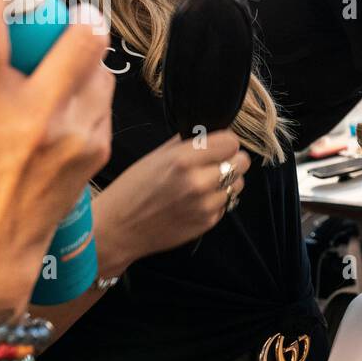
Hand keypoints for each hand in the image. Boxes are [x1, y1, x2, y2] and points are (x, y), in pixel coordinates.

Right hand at [0, 0, 113, 313]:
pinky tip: (66, 108)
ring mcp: (71, 134)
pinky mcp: (97, 149)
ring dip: (83, 57)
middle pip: (80, 38)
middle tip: (70, 16)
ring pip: (99, 66)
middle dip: (78, 18)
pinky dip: (87, 92)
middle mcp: (30, 115)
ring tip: (62, 73)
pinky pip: (103, 98)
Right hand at [93, 131, 249, 272]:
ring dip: (227, 181)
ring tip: (205, 182)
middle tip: (216, 162)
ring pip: (239, 184)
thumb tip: (209, 132)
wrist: (119, 228)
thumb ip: (186, 143)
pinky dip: (217, 200)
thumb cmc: (132, 190)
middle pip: (242, 162)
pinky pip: (226, 204)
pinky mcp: (207, 222)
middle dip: (231, 159)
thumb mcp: (155, 157)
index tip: (219, 145)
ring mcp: (205, 205)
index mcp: (183, 160)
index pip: (231, 142)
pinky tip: (196, 200)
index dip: (226, 142)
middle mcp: (198, 182)